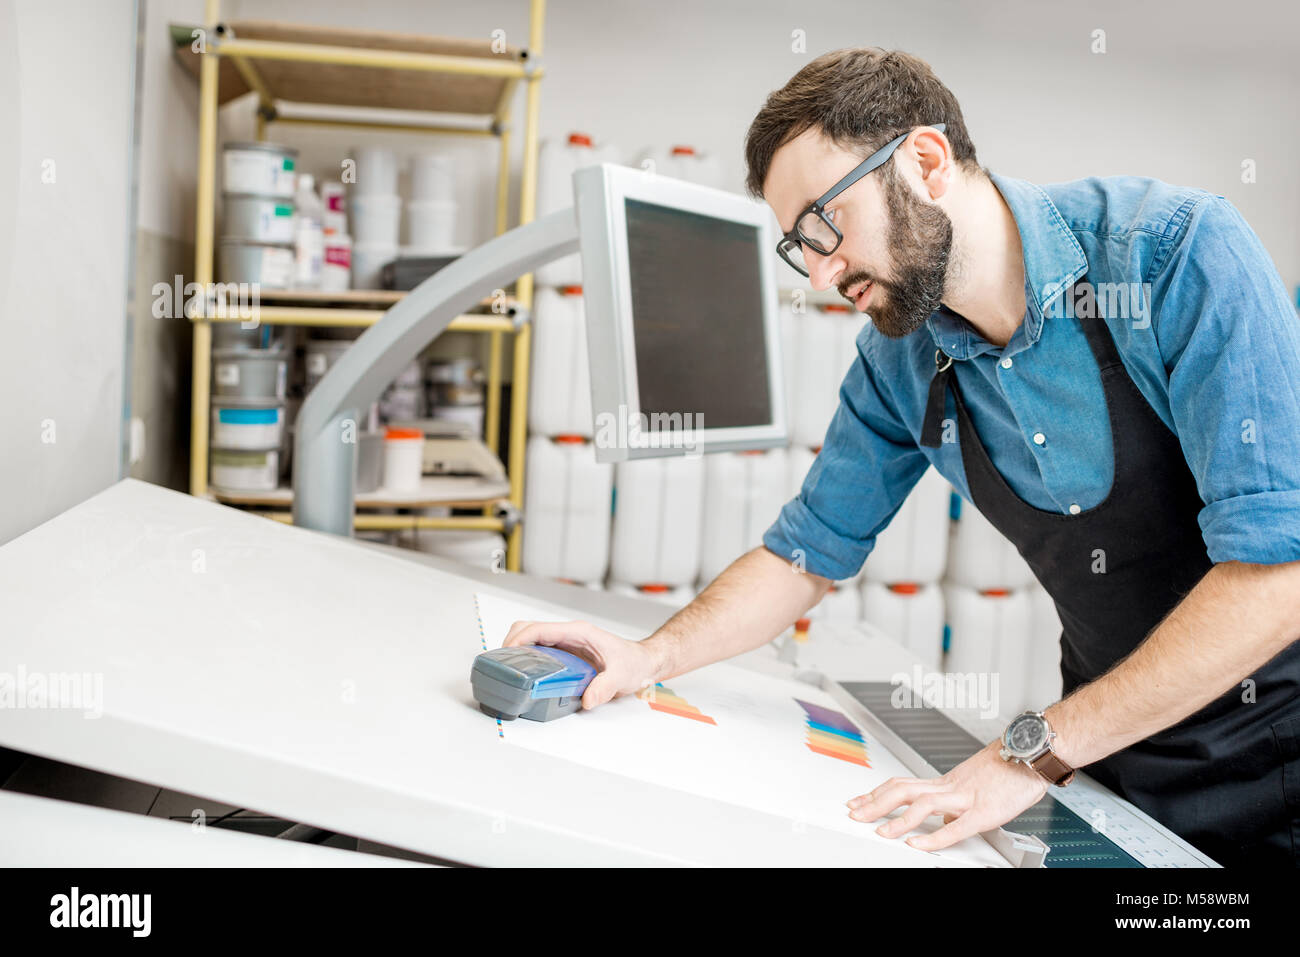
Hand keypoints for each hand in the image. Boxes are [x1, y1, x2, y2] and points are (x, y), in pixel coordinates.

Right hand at [503, 620, 663, 710]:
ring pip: (531, 638)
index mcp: (579, 632)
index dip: (520, 639)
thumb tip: (588, 699)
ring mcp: (566, 643)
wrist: (644, 663)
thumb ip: (605, 687)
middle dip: (511, 643)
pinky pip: (539, 650)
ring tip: (510, 671)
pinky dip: (526, 658)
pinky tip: (525, 675)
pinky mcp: (565, 653)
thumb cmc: (634, 663)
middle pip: (529, 629)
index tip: (508, 653)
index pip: (540, 629)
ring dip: (517, 650)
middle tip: (504, 666)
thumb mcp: (622, 675)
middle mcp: (569, 634)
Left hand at [845, 740, 1049, 850]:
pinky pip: (956, 827)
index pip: (902, 784)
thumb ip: (955, 802)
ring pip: (923, 805)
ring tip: (880, 832)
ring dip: (898, 820)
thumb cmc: (1009, 768)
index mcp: (946, 781)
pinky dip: (934, 837)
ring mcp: (966, 797)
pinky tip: (918, 845)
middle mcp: (950, 786)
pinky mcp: (985, 811)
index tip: (858, 801)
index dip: (876, 793)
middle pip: (903, 790)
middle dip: (874, 803)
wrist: (1033, 754)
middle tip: (853, 814)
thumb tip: (944, 819)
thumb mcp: (974, 785)